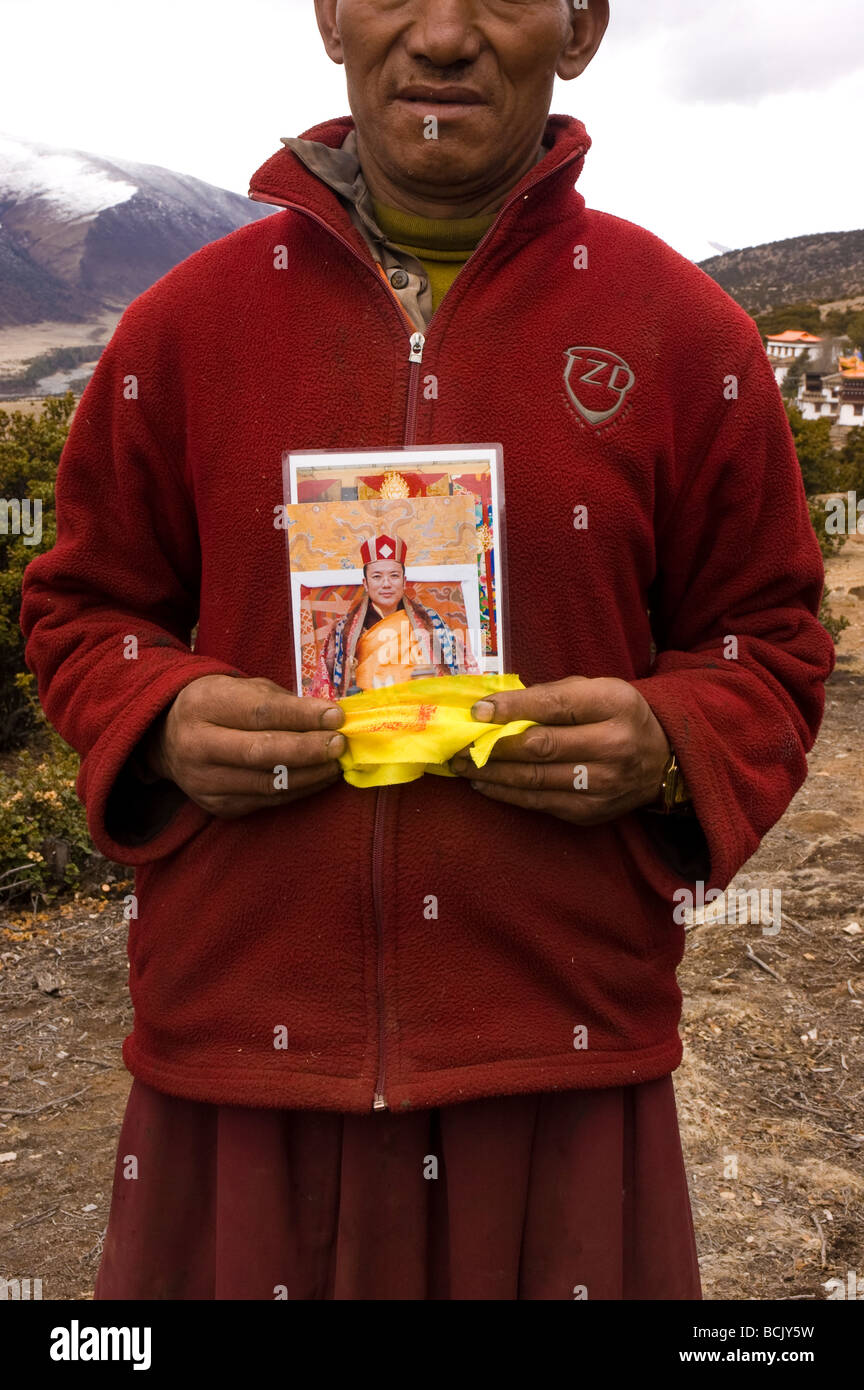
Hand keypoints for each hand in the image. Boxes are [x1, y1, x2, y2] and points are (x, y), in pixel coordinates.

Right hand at [143, 674, 345, 818]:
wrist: (168, 739)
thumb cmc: (219, 706)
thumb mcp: (242, 689)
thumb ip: (282, 702)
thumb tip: (329, 718)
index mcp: (203, 704)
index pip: (259, 712)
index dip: (301, 715)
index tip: (336, 716)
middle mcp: (197, 744)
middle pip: (262, 751)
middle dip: (308, 749)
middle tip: (340, 744)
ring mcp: (204, 781)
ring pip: (267, 783)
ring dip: (310, 774)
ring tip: (336, 763)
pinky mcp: (216, 806)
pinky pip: (266, 800)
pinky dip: (298, 790)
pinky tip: (317, 777)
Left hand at [449, 676, 669, 824]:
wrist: (659, 760)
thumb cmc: (615, 716)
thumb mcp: (595, 691)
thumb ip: (550, 696)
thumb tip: (493, 707)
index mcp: (615, 705)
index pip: (555, 706)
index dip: (511, 709)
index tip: (476, 711)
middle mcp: (614, 746)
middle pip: (540, 747)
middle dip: (491, 746)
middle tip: (457, 744)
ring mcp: (603, 785)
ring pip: (534, 780)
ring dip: (490, 773)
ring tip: (460, 765)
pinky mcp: (590, 812)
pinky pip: (539, 802)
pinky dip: (506, 793)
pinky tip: (484, 783)